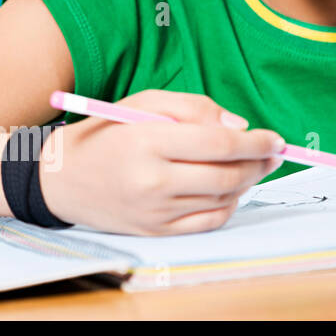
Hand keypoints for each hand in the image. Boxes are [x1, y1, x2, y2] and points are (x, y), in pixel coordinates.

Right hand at [38, 89, 285, 235]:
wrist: (60, 179)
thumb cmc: (102, 135)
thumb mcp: (139, 104)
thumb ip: (191, 107)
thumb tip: (239, 127)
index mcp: (144, 142)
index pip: (217, 144)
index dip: (255, 142)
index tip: (274, 138)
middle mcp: (150, 180)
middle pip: (226, 175)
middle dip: (258, 163)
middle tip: (271, 153)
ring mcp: (154, 210)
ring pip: (222, 198)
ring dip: (245, 182)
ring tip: (247, 166)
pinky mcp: (156, 231)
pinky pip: (208, 221)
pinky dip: (227, 205)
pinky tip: (226, 189)